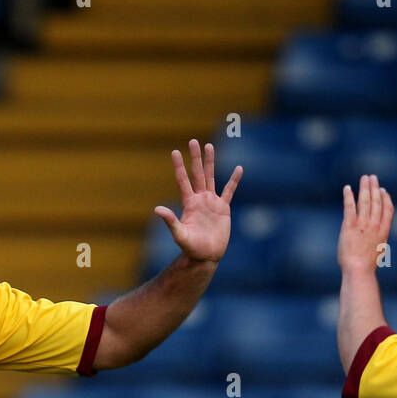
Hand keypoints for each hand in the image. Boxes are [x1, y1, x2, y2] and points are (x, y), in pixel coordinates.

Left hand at [154, 139, 240, 262]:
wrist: (206, 257)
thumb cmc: (192, 248)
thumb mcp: (180, 235)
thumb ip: (170, 221)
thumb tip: (157, 209)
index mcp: (189, 203)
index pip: (183, 180)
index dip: (179, 166)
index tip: (175, 152)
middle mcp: (200, 199)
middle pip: (197, 174)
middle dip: (195, 158)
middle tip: (193, 141)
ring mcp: (212, 202)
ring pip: (211, 177)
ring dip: (210, 162)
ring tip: (209, 146)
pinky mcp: (223, 209)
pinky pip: (229, 191)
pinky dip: (234, 180)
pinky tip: (238, 169)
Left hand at [339, 174, 392, 273]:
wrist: (359, 271)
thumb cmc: (366, 267)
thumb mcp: (377, 253)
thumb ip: (376, 242)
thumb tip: (374, 242)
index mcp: (383, 231)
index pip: (388, 209)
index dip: (386, 198)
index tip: (383, 190)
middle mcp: (375, 225)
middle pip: (376, 201)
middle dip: (375, 188)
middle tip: (372, 177)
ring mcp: (363, 225)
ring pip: (365, 201)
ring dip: (364, 187)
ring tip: (364, 178)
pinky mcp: (350, 226)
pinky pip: (349, 207)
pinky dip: (349, 196)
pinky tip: (347, 188)